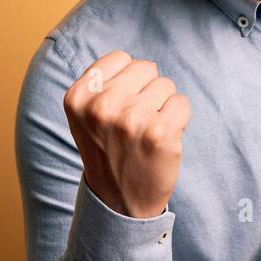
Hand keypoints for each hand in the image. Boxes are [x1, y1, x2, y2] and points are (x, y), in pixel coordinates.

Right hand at [63, 50, 190, 219]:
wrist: (119, 202)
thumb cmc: (108, 150)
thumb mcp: (86, 114)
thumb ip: (101, 82)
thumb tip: (135, 61)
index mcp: (78, 97)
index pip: (121, 58)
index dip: (127, 81)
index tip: (119, 106)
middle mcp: (101, 106)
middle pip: (146, 68)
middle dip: (146, 91)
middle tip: (135, 123)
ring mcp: (131, 119)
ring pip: (166, 84)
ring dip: (162, 106)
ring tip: (146, 132)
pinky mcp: (160, 133)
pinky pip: (182, 103)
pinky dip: (179, 119)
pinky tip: (162, 139)